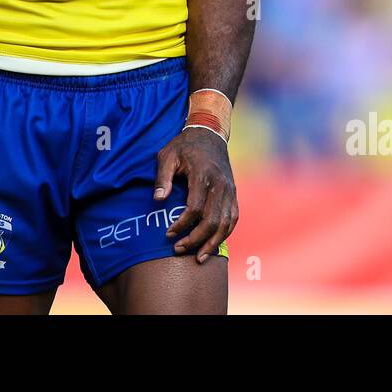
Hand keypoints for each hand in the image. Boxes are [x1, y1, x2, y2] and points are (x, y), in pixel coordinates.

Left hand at [153, 126, 237, 262]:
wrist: (210, 134)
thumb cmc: (184, 146)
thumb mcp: (167, 155)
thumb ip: (162, 178)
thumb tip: (158, 200)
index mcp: (203, 175)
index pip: (195, 208)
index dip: (182, 224)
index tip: (168, 233)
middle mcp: (220, 185)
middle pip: (212, 221)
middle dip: (196, 239)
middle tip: (178, 249)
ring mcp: (230, 190)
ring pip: (226, 224)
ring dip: (212, 243)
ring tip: (198, 257)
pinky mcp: (234, 194)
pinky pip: (233, 219)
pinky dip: (224, 234)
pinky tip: (212, 244)